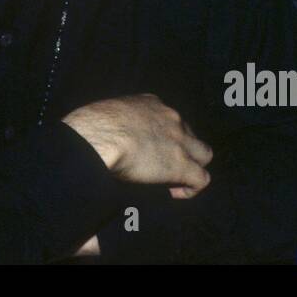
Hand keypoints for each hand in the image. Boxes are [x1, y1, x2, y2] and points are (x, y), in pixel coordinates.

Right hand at [62, 93, 212, 197]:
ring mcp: (180, 141)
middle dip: (182, 149)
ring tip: (174, 182)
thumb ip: (118, 122)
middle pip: (190, 134)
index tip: (152, 148)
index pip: (169, 118)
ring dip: (192, 166)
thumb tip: (109, 135)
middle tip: (164, 165)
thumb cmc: (92, 125)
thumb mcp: (107, 114)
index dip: (164, 135)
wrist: (99, 137)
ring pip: (203, 154)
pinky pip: (201, 179)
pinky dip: (191, 188)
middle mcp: (171, 117)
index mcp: (151, 103)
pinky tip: (175, 194)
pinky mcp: (182, 165)